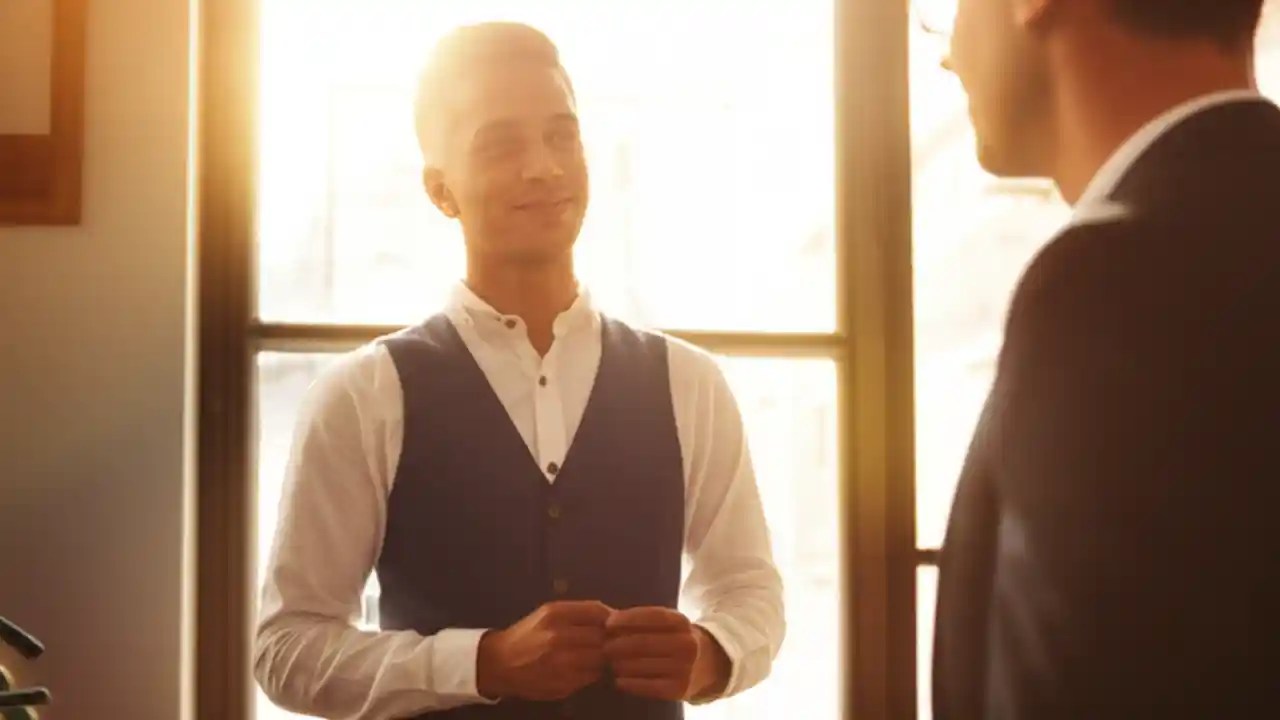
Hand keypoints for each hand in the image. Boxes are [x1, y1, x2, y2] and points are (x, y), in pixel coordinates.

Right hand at [476, 600, 612, 700]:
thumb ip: (580, 612)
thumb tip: (615, 617)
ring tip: (594, 656)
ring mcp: (560, 663)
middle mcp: (558, 636)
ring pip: (599, 659)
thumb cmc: (529, 634)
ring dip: (602, 658)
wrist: (500, 663)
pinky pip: (591, 677)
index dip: (610, 619)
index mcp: (555, 614)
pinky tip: (583, 669)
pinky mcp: (562, 684)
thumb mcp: (549, 613)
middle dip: (608, 640)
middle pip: (602, 637)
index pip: (598, 612)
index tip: (611, 624)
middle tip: (606, 642)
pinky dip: (592, 673)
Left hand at [604, 607, 730, 701]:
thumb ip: (643, 620)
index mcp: (683, 622)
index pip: (652, 617)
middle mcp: (687, 644)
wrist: (707, 664)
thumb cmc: (675, 638)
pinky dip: (629, 683)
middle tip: (603, 647)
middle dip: (618, 644)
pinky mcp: (680, 689)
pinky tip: (618, 680)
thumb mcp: (668, 623)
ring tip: (609, 663)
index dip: (628, 619)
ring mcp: (685, 668)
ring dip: (619, 665)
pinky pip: (647, 686)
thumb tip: (609, 622)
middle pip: (643, 643)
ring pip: (641, 665)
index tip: (608, 623)